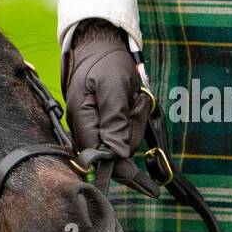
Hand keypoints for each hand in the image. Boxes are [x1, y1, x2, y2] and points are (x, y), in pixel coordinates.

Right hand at [63, 19, 158, 197]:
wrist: (99, 43)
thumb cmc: (106, 61)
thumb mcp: (114, 86)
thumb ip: (115, 121)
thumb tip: (117, 154)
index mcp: (81, 119)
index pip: (100, 157)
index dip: (122, 169)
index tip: (150, 188)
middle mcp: (84, 127)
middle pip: (116, 152)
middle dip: (134, 130)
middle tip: (138, 103)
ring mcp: (93, 126)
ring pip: (123, 142)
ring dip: (136, 122)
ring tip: (135, 97)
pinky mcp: (103, 123)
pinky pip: (124, 132)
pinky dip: (134, 118)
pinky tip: (133, 101)